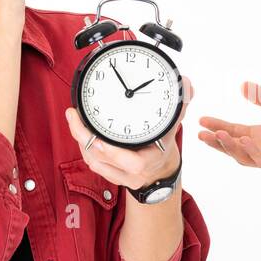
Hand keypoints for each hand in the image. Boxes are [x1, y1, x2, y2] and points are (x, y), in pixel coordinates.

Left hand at [64, 75, 194, 188]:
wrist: (160, 171)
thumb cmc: (163, 146)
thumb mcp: (173, 126)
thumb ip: (180, 104)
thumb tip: (187, 84)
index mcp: (150, 160)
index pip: (133, 163)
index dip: (113, 152)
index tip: (98, 137)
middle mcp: (133, 173)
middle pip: (103, 160)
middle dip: (84, 138)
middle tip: (74, 115)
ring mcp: (120, 176)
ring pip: (94, 162)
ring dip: (81, 141)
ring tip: (73, 119)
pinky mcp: (110, 174)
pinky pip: (92, 163)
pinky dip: (84, 147)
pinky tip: (79, 131)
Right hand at [196, 81, 260, 176]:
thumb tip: (243, 86)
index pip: (234, 130)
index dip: (218, 126)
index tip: (202, 120)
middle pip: (233, 146)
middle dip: (217, 141)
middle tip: (201, 134)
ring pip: (245, 156)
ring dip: (231, 147)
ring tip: (219, 136)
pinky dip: (253, 152)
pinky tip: (246, 141)